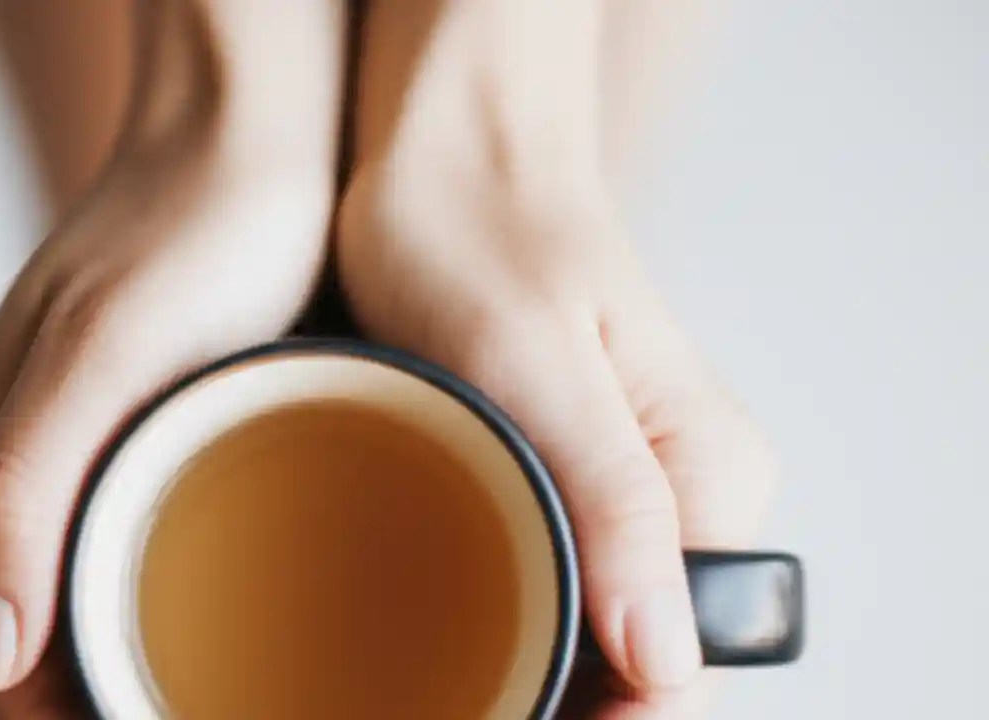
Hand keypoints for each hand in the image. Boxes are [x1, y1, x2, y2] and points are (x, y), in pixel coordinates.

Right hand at [0, 151, 330, 716]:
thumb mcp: (99, 350)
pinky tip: (244, 634)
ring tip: (237, 703)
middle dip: (115, 711)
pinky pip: (142, 555)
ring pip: (99, 610)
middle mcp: (25, 477)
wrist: (253, 139)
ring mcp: (88, 462)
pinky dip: (178, 613)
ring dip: (150, 672)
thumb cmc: (190, 226)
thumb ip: (16, 487)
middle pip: (48, 650)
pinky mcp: (149, 444)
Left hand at [339, 169, 776, 717]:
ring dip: (532, 673)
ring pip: (599, 631)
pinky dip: (510, 619)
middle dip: (564, 706)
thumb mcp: (534, 358)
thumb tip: (667, 663)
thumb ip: (614, 500)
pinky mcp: (573, 471)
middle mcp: (682, 493)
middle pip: (642, 661)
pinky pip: (562, 578)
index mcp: (705, 476)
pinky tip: (447, 626)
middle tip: (448, 706)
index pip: (685, 664)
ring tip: (437, 685)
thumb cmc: (478, 229)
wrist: (446, 159)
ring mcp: (627, 486)